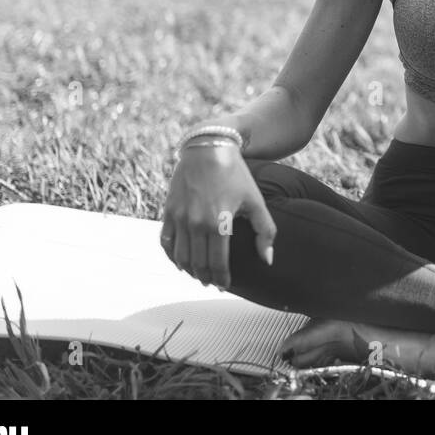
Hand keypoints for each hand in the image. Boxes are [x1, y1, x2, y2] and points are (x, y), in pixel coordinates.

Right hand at [159, 142, 276, 289]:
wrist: (208, 149)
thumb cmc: (236, 175)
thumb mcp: (256, 201)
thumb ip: (265, 231)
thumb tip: (268, 259)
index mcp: (219, 223)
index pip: (218, 264)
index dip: (222, 279)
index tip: (226, 285)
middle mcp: (196, 223)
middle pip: (198, 264)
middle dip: (206, 278)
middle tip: (212, 283)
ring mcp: (179, 218)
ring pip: (180, 257)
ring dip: (189, 271)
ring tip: (199, 275)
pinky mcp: (168, 211)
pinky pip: (166, 242)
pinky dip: (172, 256)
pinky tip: (181, 262)